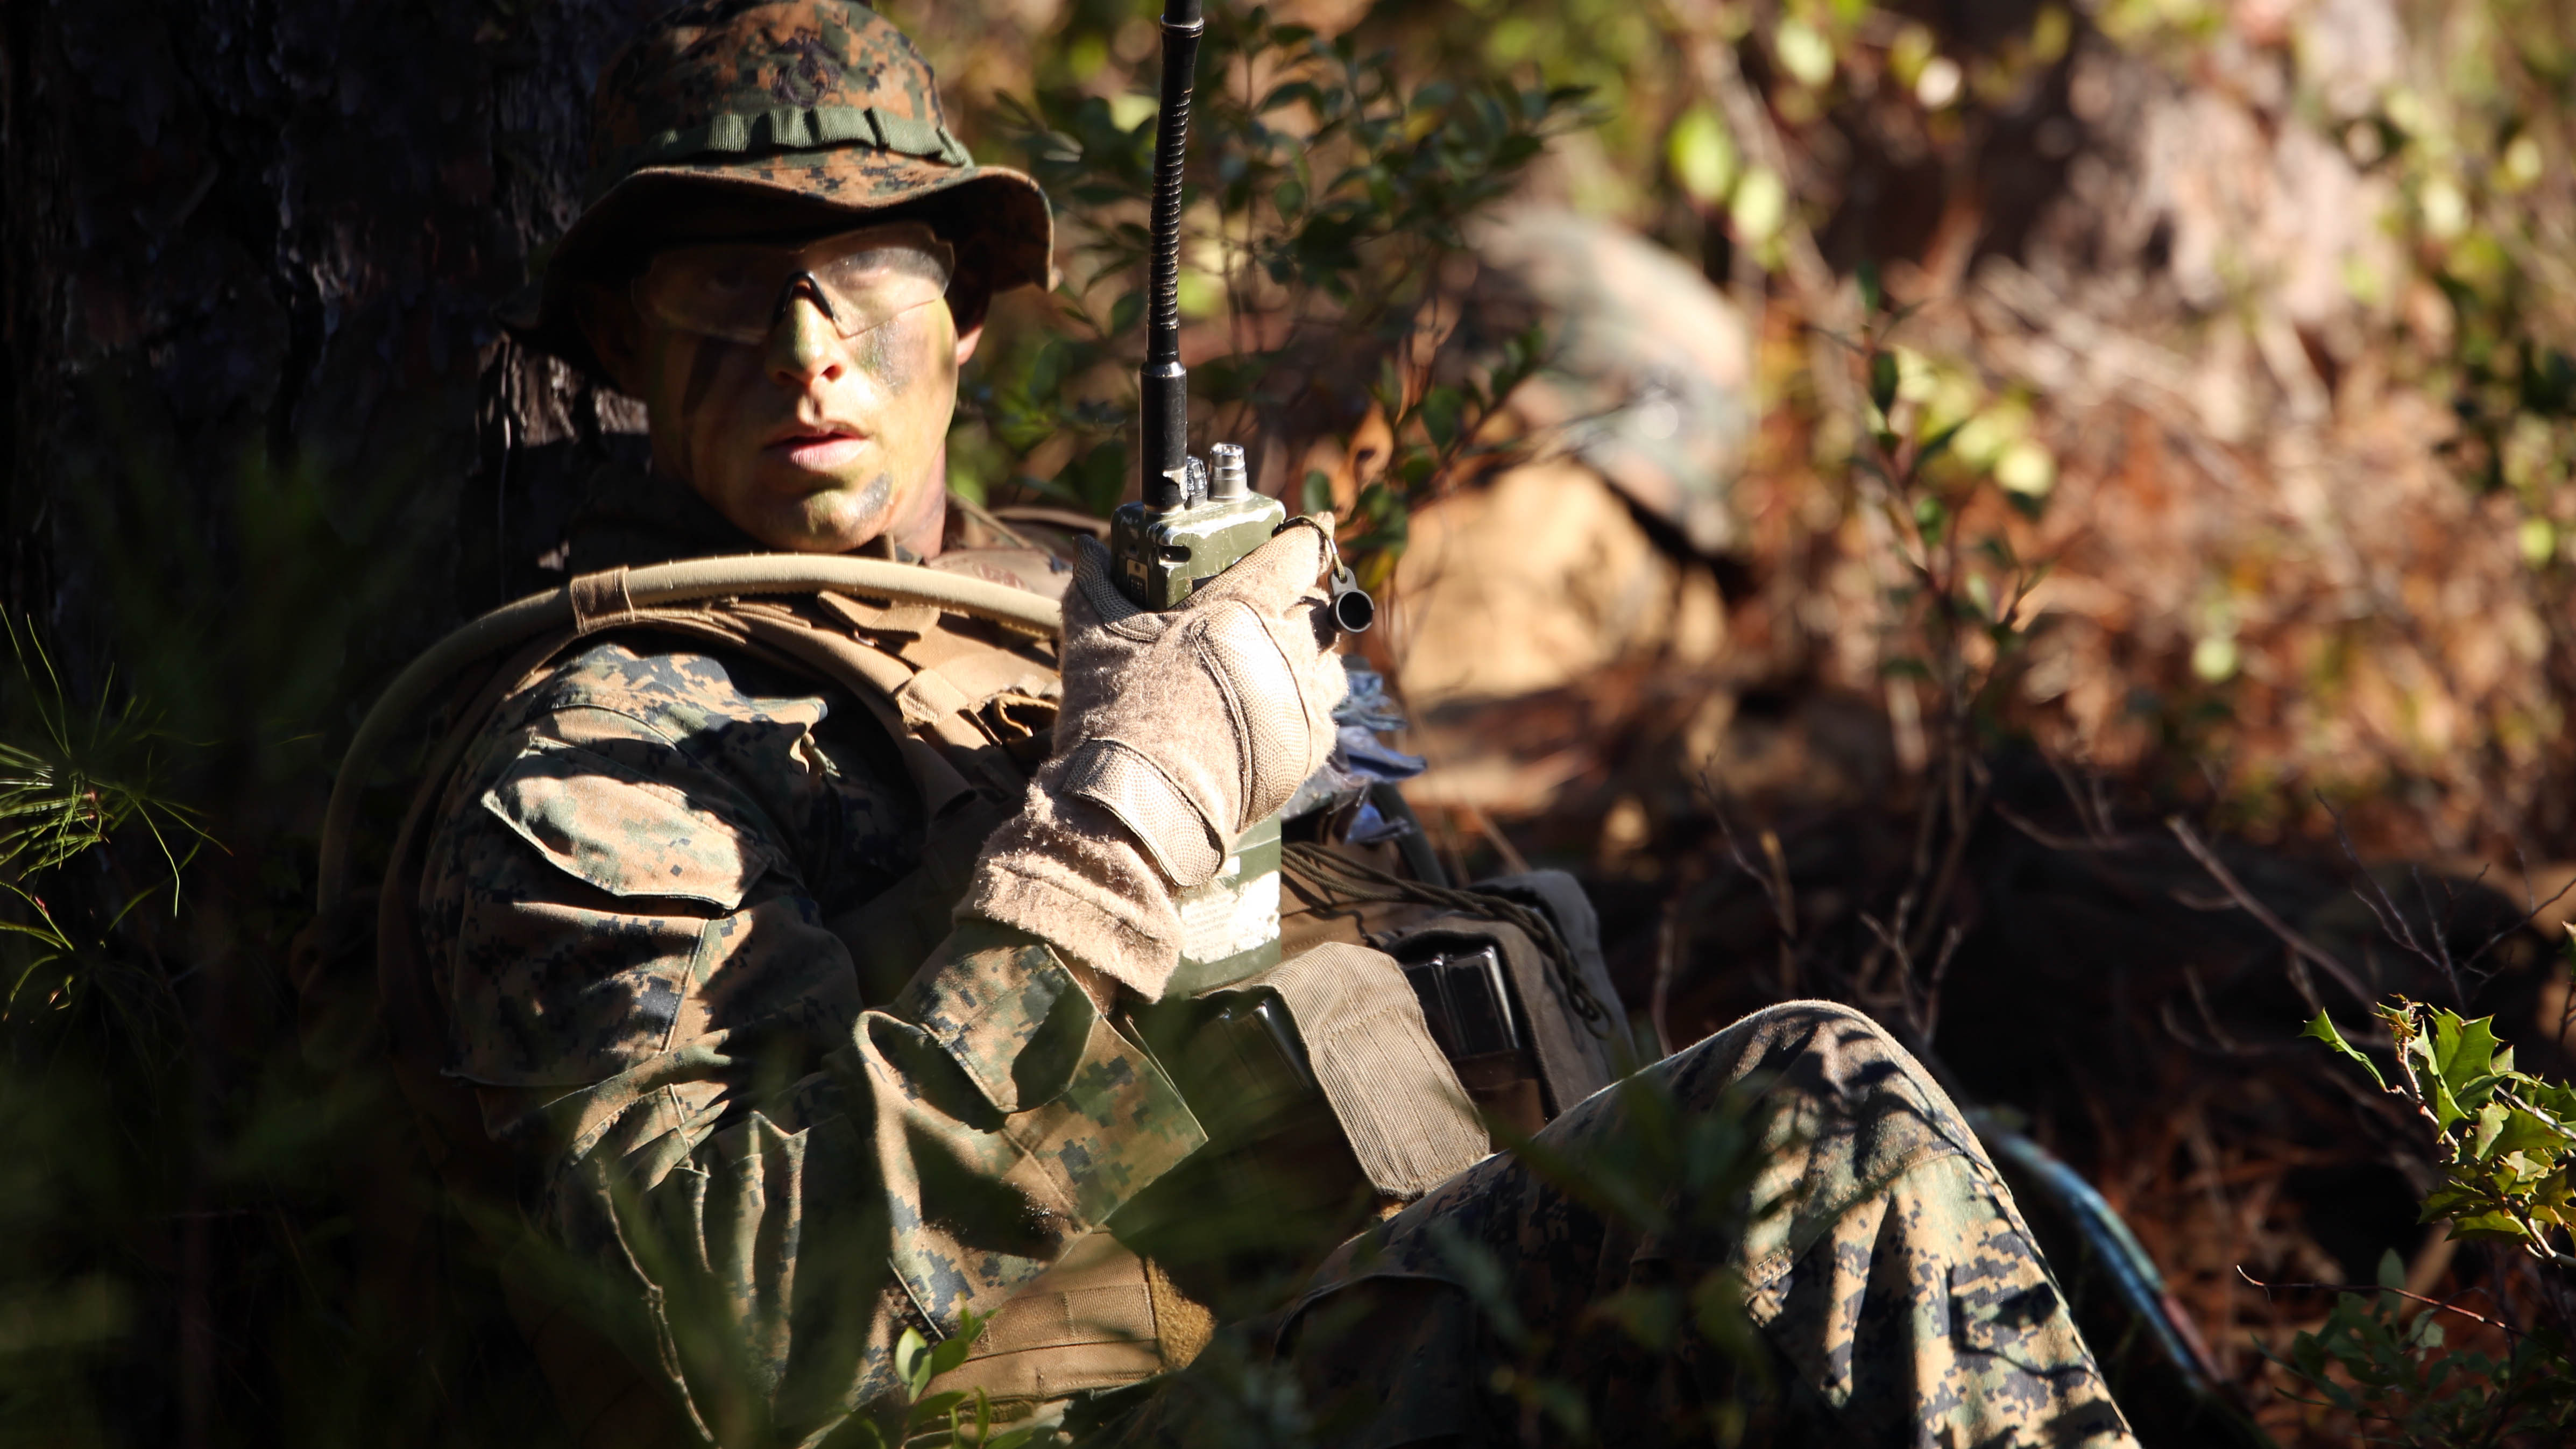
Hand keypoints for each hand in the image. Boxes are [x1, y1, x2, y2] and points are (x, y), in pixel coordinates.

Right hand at [1049, 520, 1348, 884]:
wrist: (1141, 799)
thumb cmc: (1117, 707)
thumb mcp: (1094, 634)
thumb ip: (1097, 583)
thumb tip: (1084, 549)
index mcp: (1243, 605)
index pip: (1298, 553)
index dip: (1303, 541)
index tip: (1306, 536)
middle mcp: (1287, 647)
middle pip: (1322, 611)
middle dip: (1302, 606)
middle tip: (1274, 613)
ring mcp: (1303, 700)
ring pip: (1332, 664)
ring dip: (1312, 659)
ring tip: (1278, 668)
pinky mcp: (1310, 749)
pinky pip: (1327, 717)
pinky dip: (1307, 711)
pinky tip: (1275, 717)